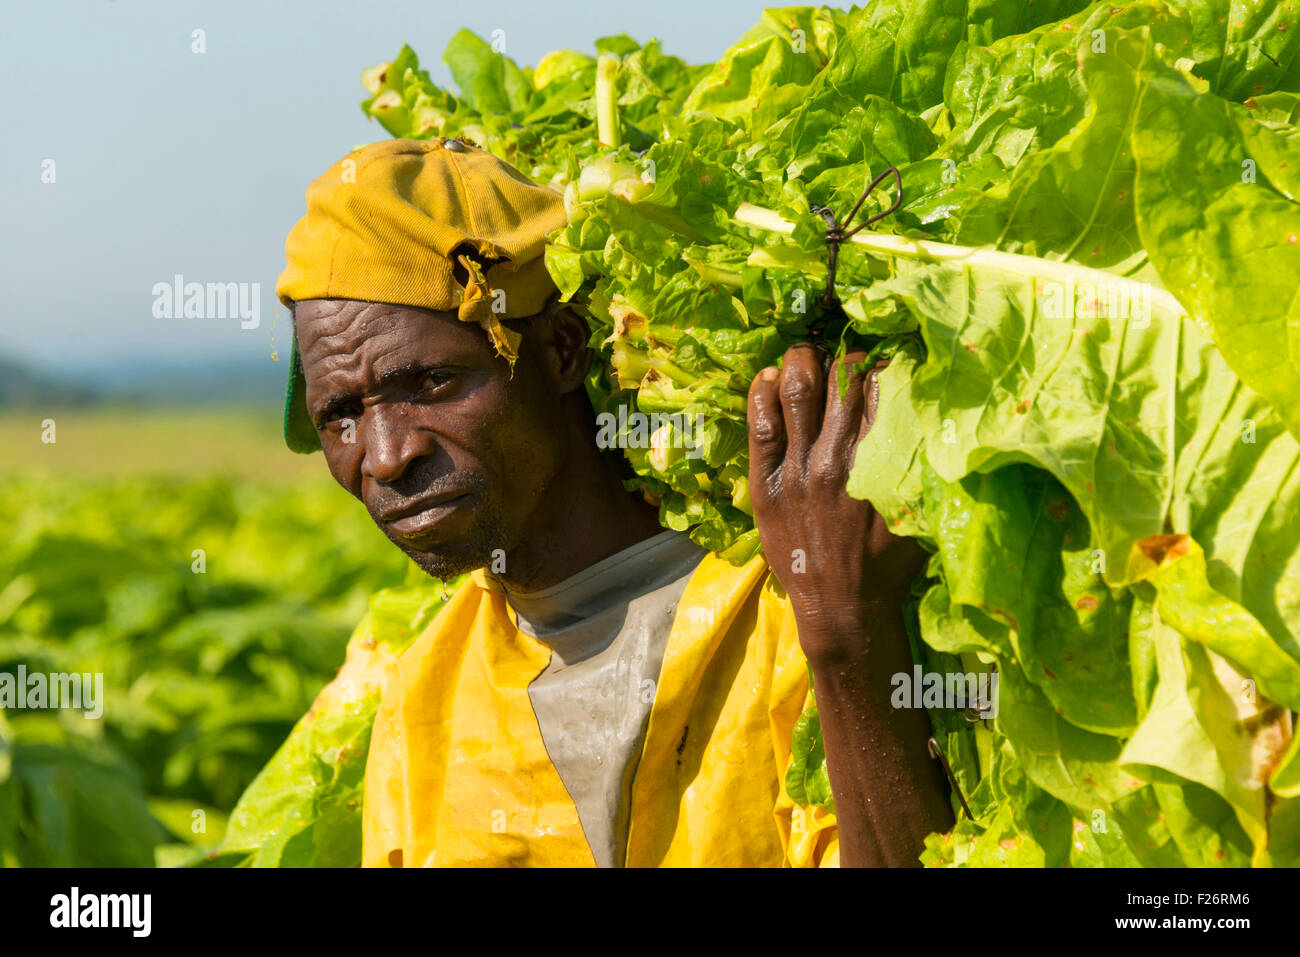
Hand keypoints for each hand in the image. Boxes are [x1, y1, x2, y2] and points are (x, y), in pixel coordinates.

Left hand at [746, 344, 927, 662]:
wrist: (843, 609)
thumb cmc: (888, 563)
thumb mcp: (921, 513)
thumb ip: (926, 467)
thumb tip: (939, 419)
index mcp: (877, 462)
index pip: (879, 387)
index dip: (880, 363)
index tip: (880, 362)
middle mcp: (835, 458)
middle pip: (837, 380)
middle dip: (842, 357)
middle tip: (843, 358)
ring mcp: (796, 470)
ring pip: (794, 391)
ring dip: (800, 362)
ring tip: (804, 356)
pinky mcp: (765, 484)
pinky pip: (759, 425)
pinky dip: (761, 393)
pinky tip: (768, 378)